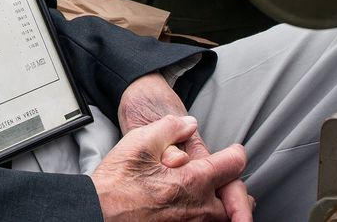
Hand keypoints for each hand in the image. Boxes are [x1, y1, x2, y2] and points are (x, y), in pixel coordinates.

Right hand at [115, 73, 252, 219]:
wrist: (99, 213)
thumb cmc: (115, 182)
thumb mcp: (139, 141)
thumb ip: (170, 128)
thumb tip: (189, 124)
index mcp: (193, 181)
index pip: (233, 165)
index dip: (236, 153)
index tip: (235, 152)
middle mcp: (198, 208)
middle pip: (236, 200)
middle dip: (237, 191)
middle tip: (233, 184)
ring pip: (221, 218)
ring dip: (225, 208)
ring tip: (221, 201)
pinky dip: (207, 219)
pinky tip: (197, 211)